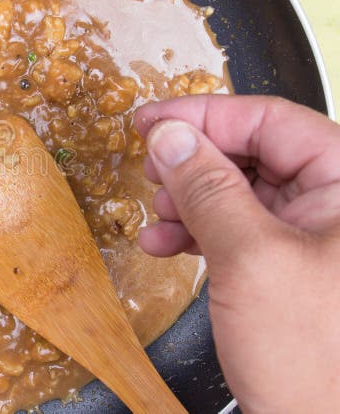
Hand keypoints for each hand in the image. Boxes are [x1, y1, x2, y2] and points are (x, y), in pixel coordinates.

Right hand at [134, 95, 339, 412]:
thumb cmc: (311, 355)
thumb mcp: (250, 258)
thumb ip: (207, 188)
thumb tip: (169, 135)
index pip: (272, 121)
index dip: (204, 116)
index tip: (150, 121)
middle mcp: (336, 205)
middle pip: (253, 153)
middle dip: (193, 162)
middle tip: (148, 169)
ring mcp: (312, 238)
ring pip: (238, 190)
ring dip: (187, 199)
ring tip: (154, 216)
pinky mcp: (287, 266)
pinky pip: (236, 228)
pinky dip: (195, 231)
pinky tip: (163, 243)